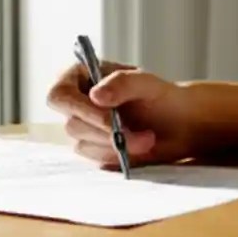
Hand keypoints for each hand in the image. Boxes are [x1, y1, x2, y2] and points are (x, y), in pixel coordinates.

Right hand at [47, 62, 204, 167]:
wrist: (178, 124)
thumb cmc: (161, 97)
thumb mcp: (147, 83)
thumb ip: (122, 83)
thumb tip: (95, 96)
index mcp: (79, 77)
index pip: (59, 95)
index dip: (79, 109)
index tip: (110, 116)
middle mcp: (75, 103)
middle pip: (72, 125)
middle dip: (109, 132)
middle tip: (142, 135)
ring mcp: (83, 129)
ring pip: (83, 145)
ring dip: (117, 146)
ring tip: (148, 139)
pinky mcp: (93, 150)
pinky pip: (96, 159)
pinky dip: (118, 156)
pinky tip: (139, 148)